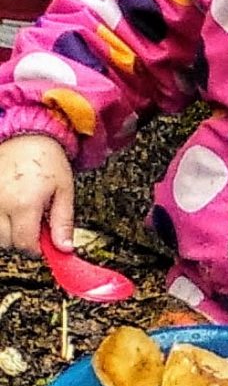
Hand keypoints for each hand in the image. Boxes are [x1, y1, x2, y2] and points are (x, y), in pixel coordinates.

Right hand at [0, 134, 74, 254]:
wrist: (24, 135)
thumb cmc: (47, 160)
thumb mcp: (64, 191)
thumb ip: (63, 222)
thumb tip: (64, 248)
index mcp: (24, 205)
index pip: (24, 245)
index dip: (36, 250)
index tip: (44, 245)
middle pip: (6, 242)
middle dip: (21, 241)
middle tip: (34, 227)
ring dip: (6, 232)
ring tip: (21, 216)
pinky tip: (9, 210)